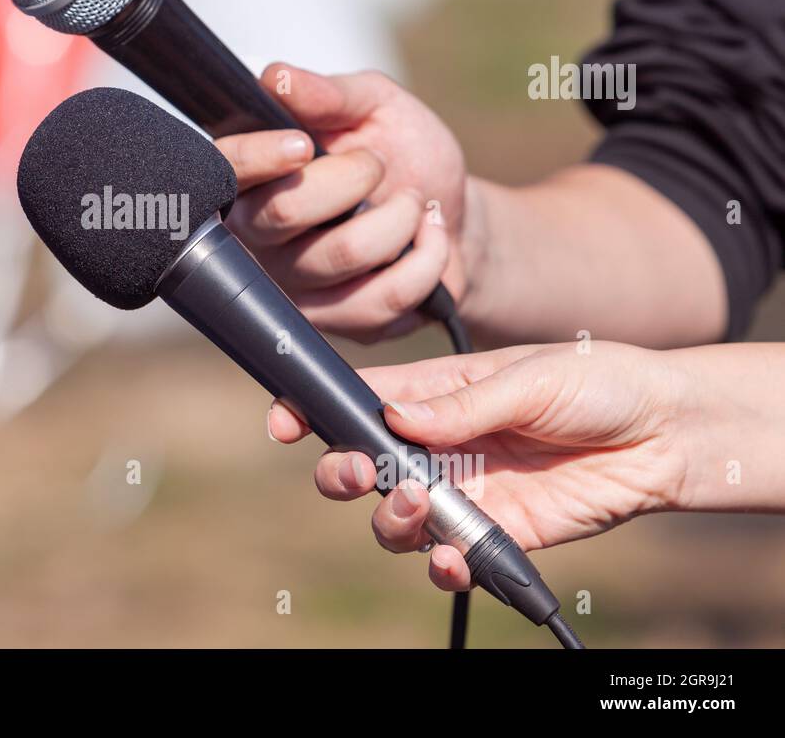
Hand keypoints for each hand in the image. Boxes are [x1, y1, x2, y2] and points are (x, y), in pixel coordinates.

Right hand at [215, 63, 469, 341]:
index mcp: (254, 174)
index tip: (301, 146)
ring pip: (340, 255)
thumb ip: (327, 93)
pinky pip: (380, 297)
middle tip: (379, 165)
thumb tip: (275, 78)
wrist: (452, 216)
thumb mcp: (373, 105)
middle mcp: (257, 235)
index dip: (257, 158)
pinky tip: (430, 241)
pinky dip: (425, 260)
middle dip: (354, 177)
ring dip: (400, 218)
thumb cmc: (403, 153)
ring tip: (414, 203)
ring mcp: (293, 285)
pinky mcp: (334, 324)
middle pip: (283, 212)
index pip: (225, 169)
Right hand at [267, 342, 688, 590]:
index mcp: (433, 395)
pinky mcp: (494, 535)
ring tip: (422, 506)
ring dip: (391, 520)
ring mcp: (462, 493)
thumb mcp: (530, 380)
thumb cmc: (596, 383)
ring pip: (393, 521)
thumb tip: (395, 422)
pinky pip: (448, 560)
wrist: (664, 434)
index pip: (358, 401)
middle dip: (341, 473)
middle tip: (358, 473)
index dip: (313, 410)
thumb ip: (461, 406)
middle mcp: (436, 446)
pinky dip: (440, 566)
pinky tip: (452, 559)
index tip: (283, 421)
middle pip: (360, 467)